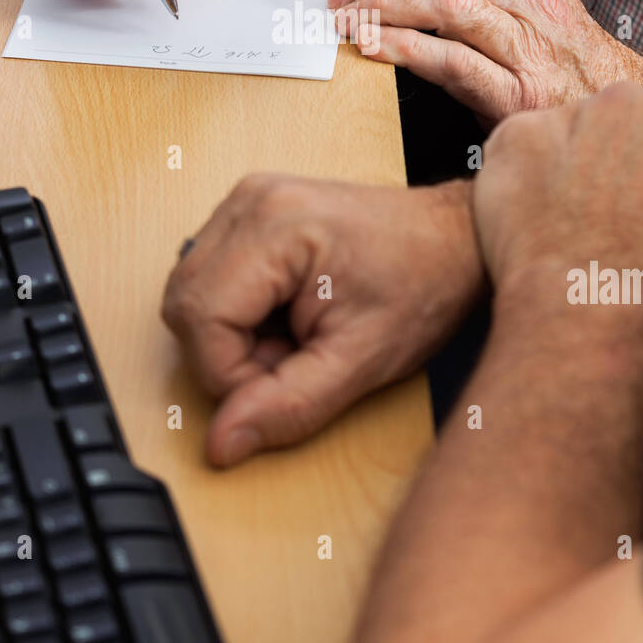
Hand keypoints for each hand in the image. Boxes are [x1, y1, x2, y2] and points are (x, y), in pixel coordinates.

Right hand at [161, 175, 481, 465]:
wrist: (457, 238)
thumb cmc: (424, 284)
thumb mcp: (362, 361)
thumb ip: (287, 407)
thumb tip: (220, 443)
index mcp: (276, 226)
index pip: (202, 320)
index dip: (232, 375)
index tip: (286, 380)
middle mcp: (251, 201)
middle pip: (185, 303)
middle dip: (229, 354)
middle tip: (293, 358)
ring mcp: (248, 200)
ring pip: (190, 291)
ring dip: (232, 334)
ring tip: (295, 334)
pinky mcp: (251, 210)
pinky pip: (210, 274)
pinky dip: (237, 310)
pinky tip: (286, 313)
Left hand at [328, 0, 642, 123]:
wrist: (620, 117)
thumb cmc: (564, 70)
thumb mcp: (529, 15)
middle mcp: (530, 0)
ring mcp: (527, 46)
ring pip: (444, 1)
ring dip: (382, 7)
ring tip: (347, 20)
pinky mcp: (517, 94)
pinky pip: (449, 59)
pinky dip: (401, 48)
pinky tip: (372, 48)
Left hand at [473, 85, 642, 324]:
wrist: (589, 309)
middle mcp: (624, 98)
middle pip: (626, 123)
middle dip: (625, 161)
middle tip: (621, 219)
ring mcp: (562, 116)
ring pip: (572, 135)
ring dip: (575, 168)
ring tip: (579, 226)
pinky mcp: (512, 140)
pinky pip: (522, 152)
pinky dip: (528, 180)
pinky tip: (543, 220)